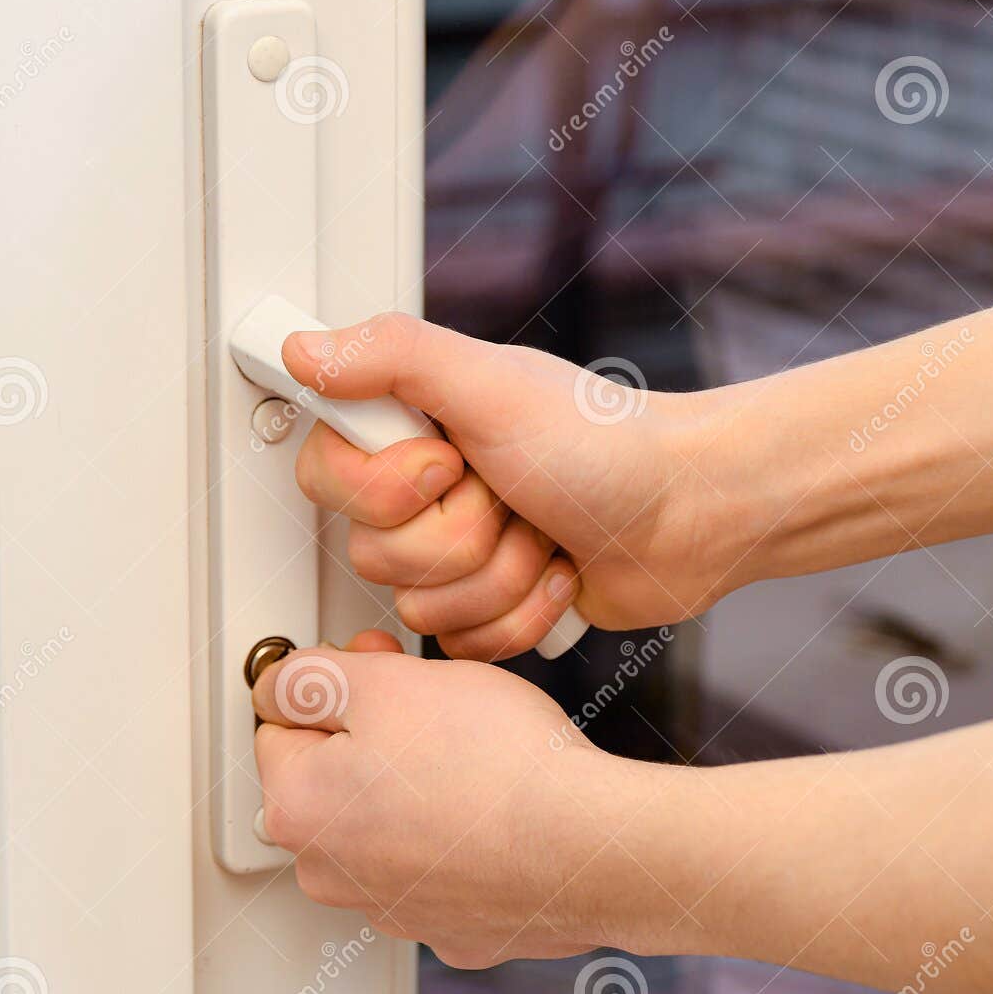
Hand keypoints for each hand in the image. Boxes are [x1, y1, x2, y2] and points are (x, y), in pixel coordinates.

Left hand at [250, 631, 693, 966]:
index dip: (334, 683)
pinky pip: (441, 864)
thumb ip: (309, 677)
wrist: (589, 847)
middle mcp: (332, 875)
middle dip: (372, 735)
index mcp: (299, 810)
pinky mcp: (454, 928)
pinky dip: (459, 835)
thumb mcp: (386, 681)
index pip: (279, 725)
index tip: (377, 666)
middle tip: (432, 705)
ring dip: (416, 786)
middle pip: (332, 778)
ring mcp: (394, 908)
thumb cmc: (497, 766)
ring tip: (475, 756)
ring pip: (387, 823)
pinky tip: (495, 809)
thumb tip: (278, 684)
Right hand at [283, 314, 742, 658]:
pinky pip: (463, 646)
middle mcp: (421, 492)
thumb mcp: (493, 384)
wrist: (691, 512)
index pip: (325, 479)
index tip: (450, 460)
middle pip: (375, 556)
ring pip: (420, 609)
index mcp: (408, 429)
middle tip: (512, 494)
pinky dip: (523, 614)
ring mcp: (454, 554)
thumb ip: (392, 354)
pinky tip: (558, 572)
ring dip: (502, 575)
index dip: (387, 489)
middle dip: (463, 536)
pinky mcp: (487, 608)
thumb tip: (301, 348)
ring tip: (544, 532)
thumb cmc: (606, 444)